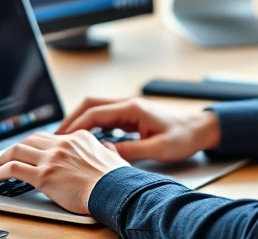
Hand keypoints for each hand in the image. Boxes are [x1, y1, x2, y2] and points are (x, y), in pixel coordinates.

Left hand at [0, 130, 128, 214]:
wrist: (116, 190)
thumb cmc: (117, 180)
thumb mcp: (114, 156)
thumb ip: (105, 150)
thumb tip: (107, 147)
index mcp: (77, 138)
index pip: (46, 137)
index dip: (31, 146)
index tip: (23, 154)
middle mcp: (62, 144)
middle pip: (27, 141)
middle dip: (11, 151)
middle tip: (0, 162)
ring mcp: (51, 158)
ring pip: (15, 151)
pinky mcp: (44, 175)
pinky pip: (13, 168)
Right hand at [57, 97, 221, 162]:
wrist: (200, 128)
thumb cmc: (184, 136)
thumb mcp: (158, 149)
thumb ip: (131, 151)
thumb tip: (106, 154)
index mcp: (132, 108)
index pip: (95, 112)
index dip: (76, 125)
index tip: (62, 138)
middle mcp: (127, 104)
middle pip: (90, 105)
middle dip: (71, 119)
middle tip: (57, 136)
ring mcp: (128, 108)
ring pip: (96, 109)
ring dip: (80, 121)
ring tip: (66, 138)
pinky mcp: (131, 115)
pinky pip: (105, 116)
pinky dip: (91, 125)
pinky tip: (85, 138)